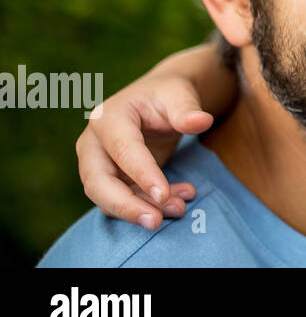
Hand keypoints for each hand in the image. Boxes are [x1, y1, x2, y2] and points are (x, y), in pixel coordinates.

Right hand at [76, 73, 213, 228]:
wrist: (159, 101)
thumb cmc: (167, 95)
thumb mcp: (179, 95)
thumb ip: (187, 109)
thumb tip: (202, 121)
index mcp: (107, 118)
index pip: (122, 150)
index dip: (141, 174)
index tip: (163, 194)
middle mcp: (93, 144)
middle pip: (98, 183)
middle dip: (125, 206)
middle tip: (155, 222)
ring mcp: (96, 165)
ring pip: (107, 198)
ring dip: (139, 209)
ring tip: (179, 208)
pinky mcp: (109, 180)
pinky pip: (122, 200)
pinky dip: (146, 206)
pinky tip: (177, 201)